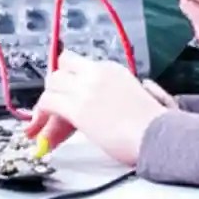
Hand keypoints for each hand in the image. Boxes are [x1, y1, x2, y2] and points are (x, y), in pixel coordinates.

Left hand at [26, 51, 169, 165]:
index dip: (72, 79)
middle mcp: (97, 73)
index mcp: (113, 69)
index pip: (80, 65)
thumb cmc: (154, 122)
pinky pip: (48, 102)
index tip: (70, 92)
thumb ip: (121, 90)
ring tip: (46, 117)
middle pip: (63, 66)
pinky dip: (42, 113)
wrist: (157, 133)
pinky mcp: (77, 108)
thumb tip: (135, 90)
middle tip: (54, 104)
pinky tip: (42, 125)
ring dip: (48, 98)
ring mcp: (86, 88)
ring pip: (52, 82)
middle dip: (56, 84)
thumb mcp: (139, 94)